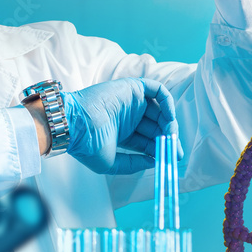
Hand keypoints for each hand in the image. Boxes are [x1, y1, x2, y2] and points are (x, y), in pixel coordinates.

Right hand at [62, 78, 181, 174]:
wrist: (75, 126)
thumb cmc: (86, 145)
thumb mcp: (112, 163)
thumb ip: (134, 164)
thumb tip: (154, 162)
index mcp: (123, 133)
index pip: (149, 140)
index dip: (162, 148)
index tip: (172, 159)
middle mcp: (129, 117)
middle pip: (157, 126)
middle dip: (169, 138)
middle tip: (176, 150)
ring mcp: (132, 102)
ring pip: (160, 111)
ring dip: (169, 123)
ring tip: (171, 136)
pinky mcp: (132, 88)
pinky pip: (157, 90)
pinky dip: (167, 101)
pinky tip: (169, 118)